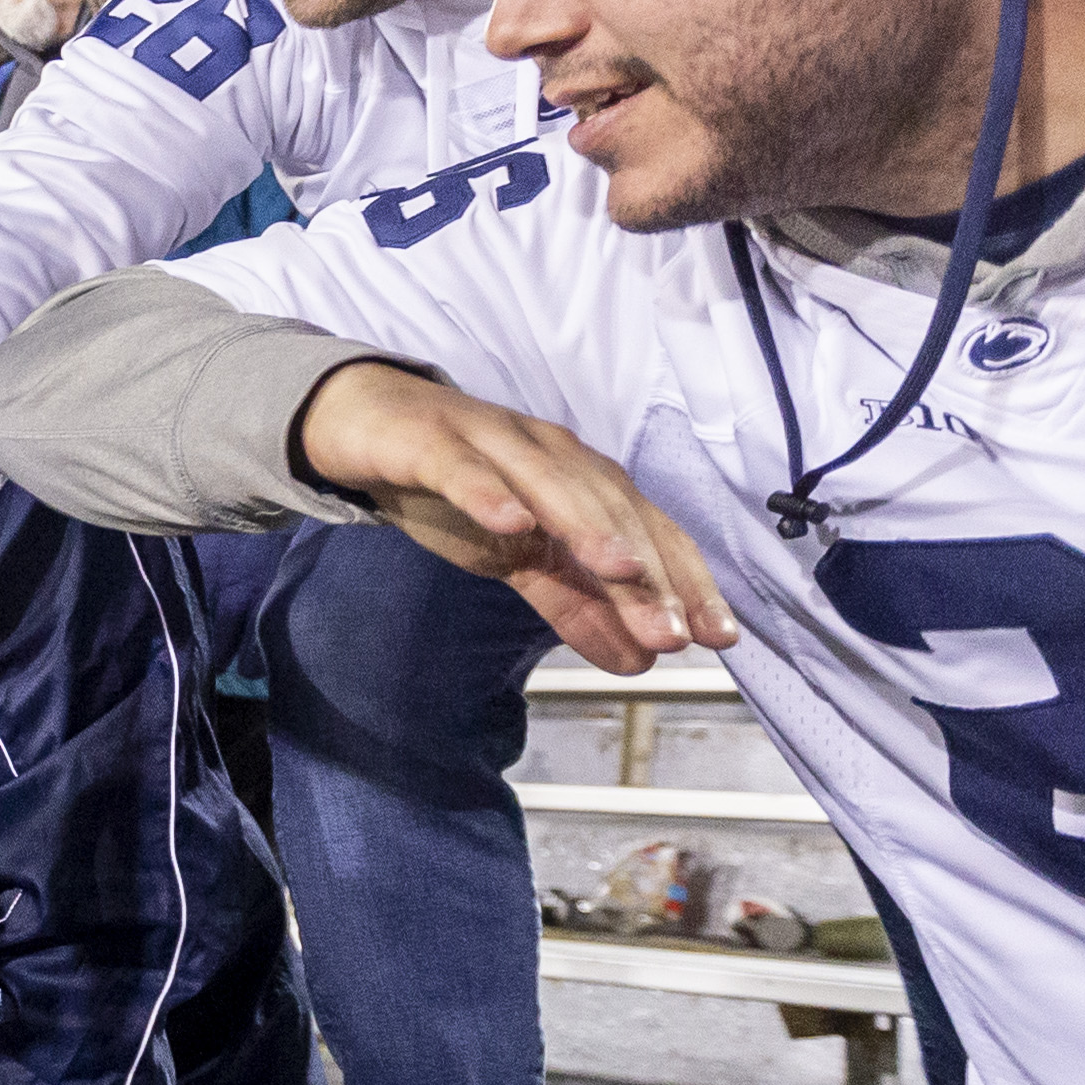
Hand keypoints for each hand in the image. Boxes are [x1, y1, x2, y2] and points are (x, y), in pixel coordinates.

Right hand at [294, 364, 736, 671]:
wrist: (366, 425)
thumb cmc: (453, 489)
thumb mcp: (517, 559)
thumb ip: (575, 604)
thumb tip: (639, 660)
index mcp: (581, 482)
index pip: (647, 531)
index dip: (685, 580)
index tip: (717, 636)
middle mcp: (552, 454)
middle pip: (609, 511)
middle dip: (647, 571)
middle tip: (671, 631)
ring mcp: (493, 441)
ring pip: (549, 483)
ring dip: (587, 525)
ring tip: (619, 570)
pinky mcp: (432, 440)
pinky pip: (463, 466)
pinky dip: (488, 492)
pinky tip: (510, 522)